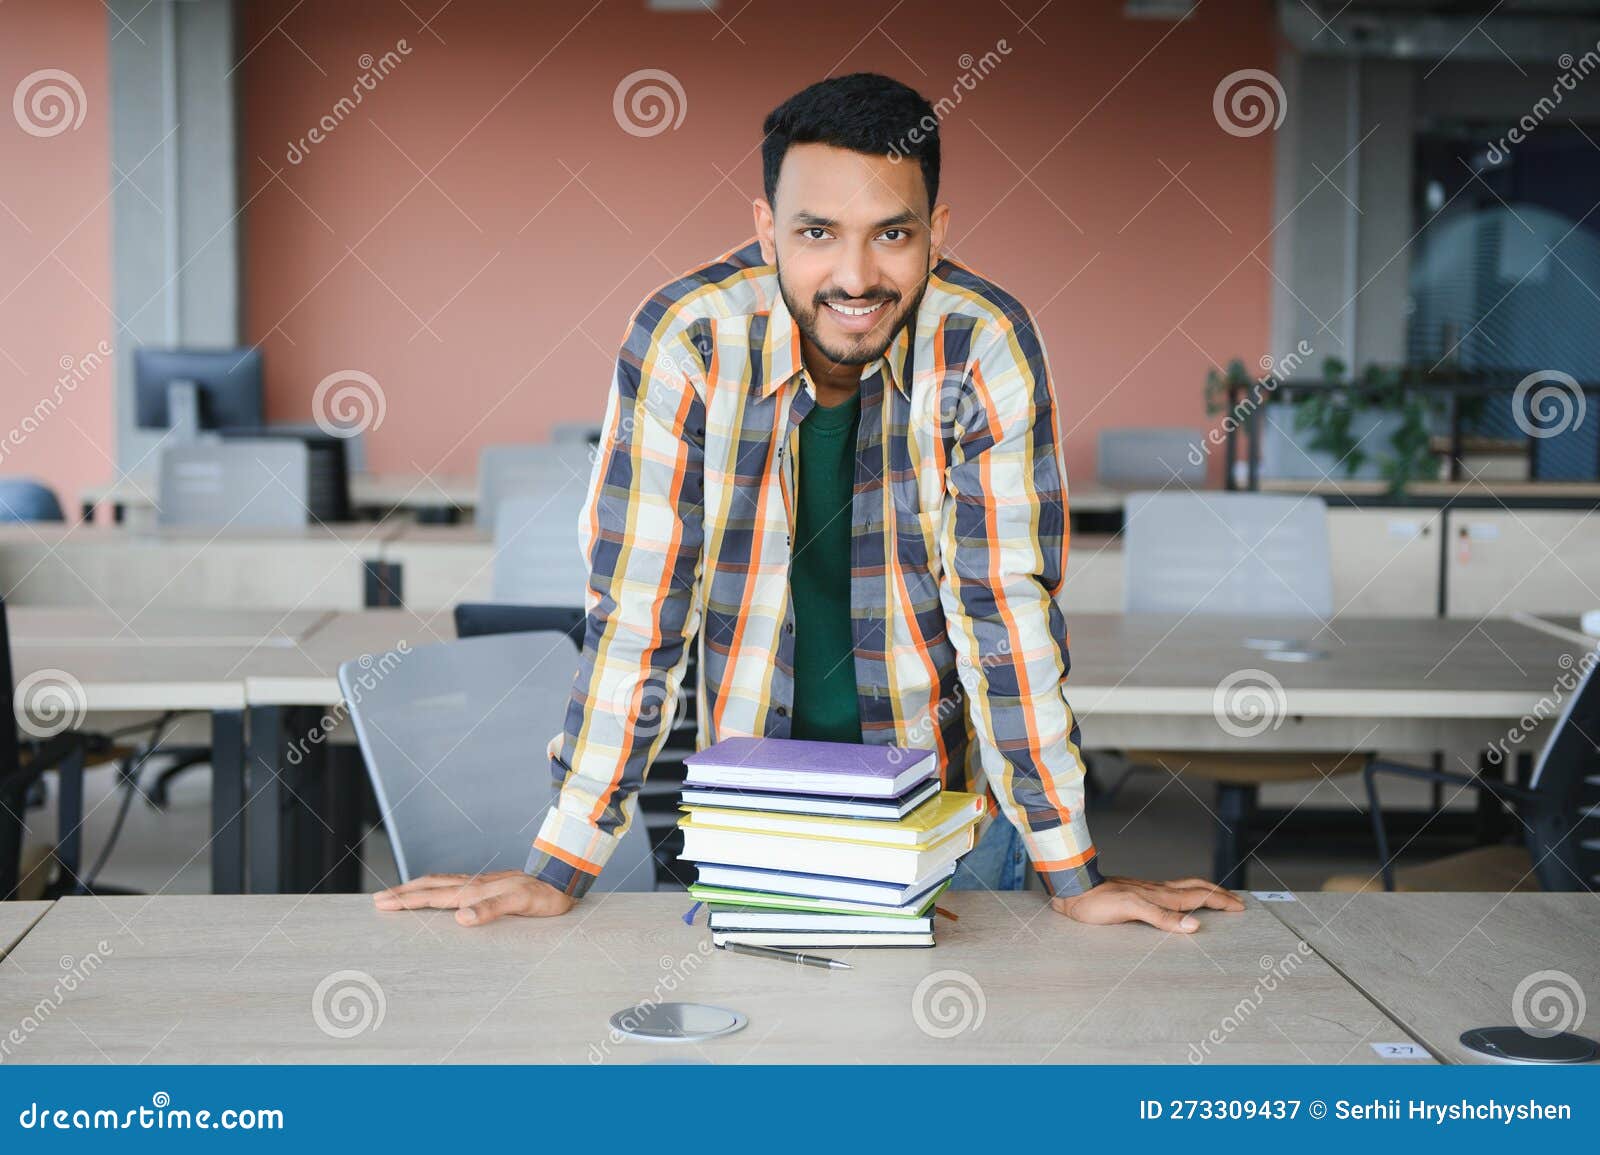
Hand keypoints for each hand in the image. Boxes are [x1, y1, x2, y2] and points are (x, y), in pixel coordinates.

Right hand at [372, 870, 574, 925]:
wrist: (564, 878)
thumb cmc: (545, 894)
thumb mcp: (521, 904)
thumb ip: (491, 910)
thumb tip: (460, 917)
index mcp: (475, 891)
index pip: (433, 896)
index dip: (407, 900)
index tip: (381, 903)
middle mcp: (474, 885)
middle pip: (431, 887)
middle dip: (404, 893)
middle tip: (378, 899)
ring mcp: (482, 883)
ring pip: (441, 883)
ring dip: (418, 888)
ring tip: (400, 893)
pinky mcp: (491, 885)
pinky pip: (455, 885)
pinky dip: (437, 888)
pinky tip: (439, 892)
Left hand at [1050, 875, 1243, 932]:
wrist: (1074, 892)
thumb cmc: (1097, 902)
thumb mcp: (1130, 910)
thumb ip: (1162, 917)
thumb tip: (1193, 925)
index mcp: (1161, 894)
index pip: (1199, 896)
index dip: (1221, 901)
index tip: (1240, 906)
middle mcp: (1158, 891)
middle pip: (1196, 888)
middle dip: (1219, 894)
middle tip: (1236, 901)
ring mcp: (1148, 892)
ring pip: (1185, 889)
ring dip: (1204, 893)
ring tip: (1216, 898)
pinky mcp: (1138, 895)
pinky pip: (1170, 894)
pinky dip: (1185, 897)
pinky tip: (1180, 903)